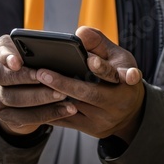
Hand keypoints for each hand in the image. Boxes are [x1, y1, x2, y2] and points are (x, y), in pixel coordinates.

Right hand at [0, 34, 75, 135]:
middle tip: (50, 78)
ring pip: (16, 102)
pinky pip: (27, 118)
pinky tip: (66, 108)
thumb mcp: (22, 48)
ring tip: (63, 94)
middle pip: (6, 84)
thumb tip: (43, 46)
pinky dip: (49, 113)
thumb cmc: (26, 59)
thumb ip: (27, 45)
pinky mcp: (9, 117)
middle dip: (28, 81)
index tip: (18, 62)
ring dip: (42, 98)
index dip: (6, 60)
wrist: (21, 85)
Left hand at [35, 26, 144, 142]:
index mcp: (126, 81)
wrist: (131, 111)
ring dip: (52, 96)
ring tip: (33, 84)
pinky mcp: (92, 129)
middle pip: (88, 93)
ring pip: (74, 108)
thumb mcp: (117, 56)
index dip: (103, 68)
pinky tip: (36, 99)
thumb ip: (99, 42)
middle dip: (63, 83)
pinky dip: (51, 109)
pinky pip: (67, 120)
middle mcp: (117, 103)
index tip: (91, 60)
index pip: (114, 74)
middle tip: (41, 72)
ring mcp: (104, 119)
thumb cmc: (119, 74)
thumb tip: (80, 33)